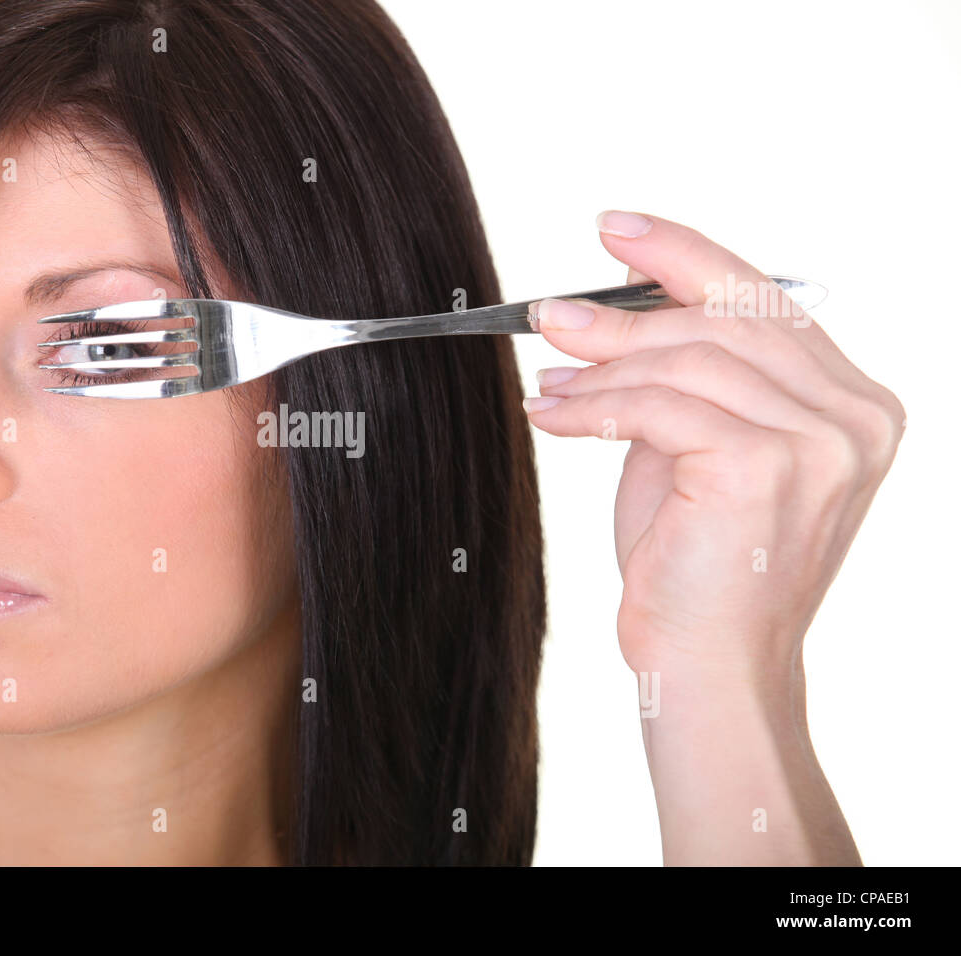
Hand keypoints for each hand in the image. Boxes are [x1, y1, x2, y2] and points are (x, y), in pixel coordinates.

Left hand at [524, 211, 905, 686]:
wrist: (707, 662)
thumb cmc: (697, 563)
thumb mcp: (693, 447)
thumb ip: (680, 373)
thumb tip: (616, 294)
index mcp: (852, 403)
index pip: (764, 300)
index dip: (686, 254)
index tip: (617, 228)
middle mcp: (854, 415)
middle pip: (725, 321)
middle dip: (625, 312)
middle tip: (550, 314)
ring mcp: (821, 441)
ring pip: (688, 361)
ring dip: (601, 363)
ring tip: (546, 376)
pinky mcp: (766, 467)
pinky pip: (660, 407)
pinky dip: (594, 406)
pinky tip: (553, 416)